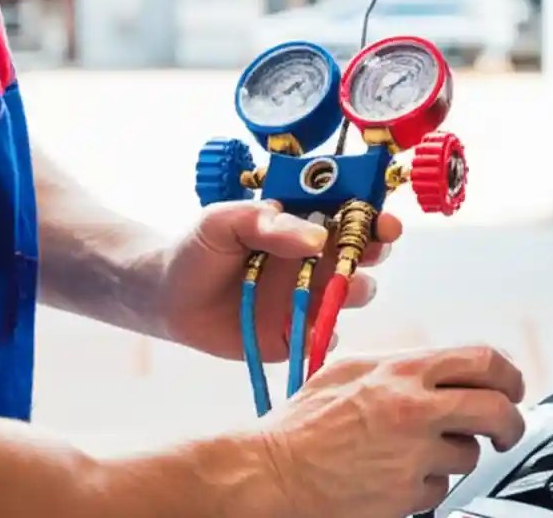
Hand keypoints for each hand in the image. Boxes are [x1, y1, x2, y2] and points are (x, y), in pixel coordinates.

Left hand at [155, 200, 402, 360]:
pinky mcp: (297, 333)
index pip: (353, 217)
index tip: (384, 224)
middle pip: (366, 254)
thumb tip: (318, 237)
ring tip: (336, 286)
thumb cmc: (200, 248)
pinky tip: (309, 328)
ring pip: (355, 293)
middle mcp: (318, 260)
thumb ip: (266, 223)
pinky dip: (325, 333)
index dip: (375, 219)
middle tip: (369, 251)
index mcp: (307, 225)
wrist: (167, 296)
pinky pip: (326, 335)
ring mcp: (311, 297)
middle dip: (375, 251)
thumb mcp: (224, 221)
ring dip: (354, 290)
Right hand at [260, 346, 526, 516]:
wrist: (269, 477)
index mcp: (403, 371)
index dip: (509, 376)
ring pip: (468, 455)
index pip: (484, 360)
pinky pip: (440, 490)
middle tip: (505, 432)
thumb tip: (446, 368)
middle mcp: (415, 409)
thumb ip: (401, 365)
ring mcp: (414, 455)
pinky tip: (393, 478)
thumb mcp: (351, 371)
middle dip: (511, 424)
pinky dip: (426, 487)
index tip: (511, 390)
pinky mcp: (408, 495)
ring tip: (412, 455)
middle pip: (497, 410)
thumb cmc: (302, 425)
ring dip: (453, 457)